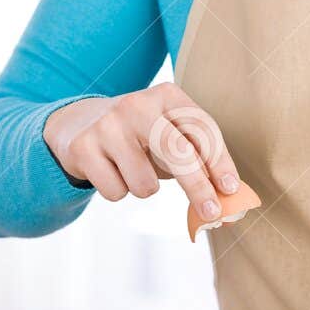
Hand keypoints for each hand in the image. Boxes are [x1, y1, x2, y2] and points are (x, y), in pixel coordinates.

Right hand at [43, 85, 240, 222]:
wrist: (79, 124)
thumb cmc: (141, 136)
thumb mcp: (170, 134)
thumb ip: (199, 159)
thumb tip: (227, 197)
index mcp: (167, 96)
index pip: (201, 129)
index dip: (220, 162)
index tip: (231, 189)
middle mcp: (138, 104)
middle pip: (176, 152)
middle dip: (198, 187)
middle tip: (212, 213)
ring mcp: (108, 125)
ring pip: (144, 184)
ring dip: (146, 189)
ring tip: (134, 170)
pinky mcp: (83, 147)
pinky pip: (116, 192)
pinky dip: (118, 190)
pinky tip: (110, 170)